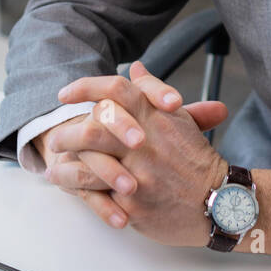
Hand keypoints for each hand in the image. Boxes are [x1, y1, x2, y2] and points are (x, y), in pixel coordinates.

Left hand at [51, 61, 228, 244]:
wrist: (218, 200)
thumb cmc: (194, 158)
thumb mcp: (177, 118)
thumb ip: (152, 91)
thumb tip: (134, 67)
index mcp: (155, 116)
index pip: (115, 89)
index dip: (85, 87)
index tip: (63, 94)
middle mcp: (145, 142)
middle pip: (94, 127)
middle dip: (67, 133)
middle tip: (54, 137)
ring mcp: (139, 173)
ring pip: (89, 164)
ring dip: (65, 165)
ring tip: (52, 167)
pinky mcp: (135, 203)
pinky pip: (96, 194)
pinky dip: (76, 189)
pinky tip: (64, 186)